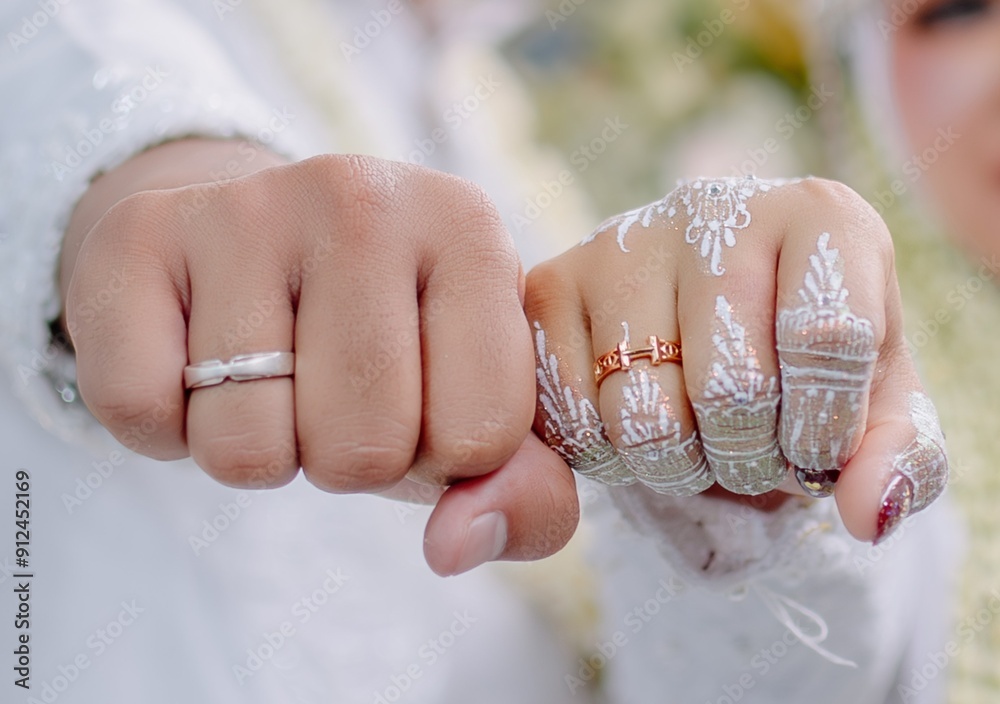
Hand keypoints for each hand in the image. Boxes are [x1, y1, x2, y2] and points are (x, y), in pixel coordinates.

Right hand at [60, 139, 577, 573]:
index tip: (423, 404)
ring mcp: (244, 207)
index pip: (481, 433)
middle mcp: (361, 196)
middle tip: (333, 394)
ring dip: (260, 450)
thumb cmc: (390, 345)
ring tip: (270, 378)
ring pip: (246, 448)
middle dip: (347, 460)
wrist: (260, 247)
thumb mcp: (480, 408)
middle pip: (361, 448)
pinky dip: (167, 431)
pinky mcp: (139, 234)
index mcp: (469, 229)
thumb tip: (458, 547)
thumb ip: (524, 493)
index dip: (445, 457)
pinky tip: (196, 365)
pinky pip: (139, 413)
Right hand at [525, 176, 946, 543]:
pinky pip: (572, 420)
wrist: (707, 319)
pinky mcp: (550, 283)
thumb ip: (900, 458)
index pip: (830, 338)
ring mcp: (621, 242)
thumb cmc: (800, 363)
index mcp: (821, 218)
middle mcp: (713, 209)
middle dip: (747, 460)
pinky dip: (611, 459)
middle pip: (730, 389)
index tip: (816, 450)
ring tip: (694, 438)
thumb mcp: (873, 404)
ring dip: (678, 467)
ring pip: (643, 416)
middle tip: (747, 449)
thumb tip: (868, 515)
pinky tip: (635, 426)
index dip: (826, 430)